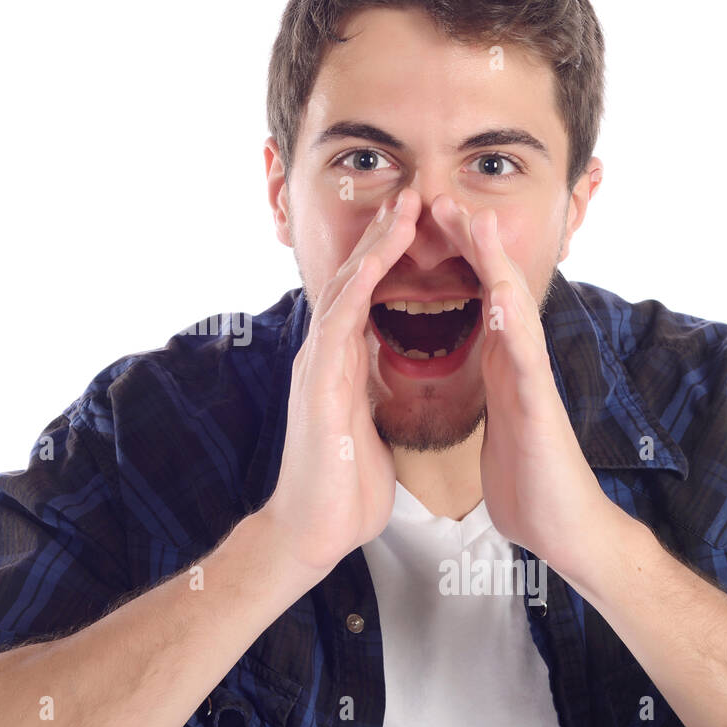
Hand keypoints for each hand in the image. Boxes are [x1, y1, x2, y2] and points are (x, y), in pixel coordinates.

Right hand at [262, 191, 419, 574]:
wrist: (313, 531)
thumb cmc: (343, 488)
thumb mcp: (364, 428)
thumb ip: (368, 395)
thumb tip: (381, 379)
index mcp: (340, 367)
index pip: (364, 299)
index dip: (386, 261)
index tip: (413, 227)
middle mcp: (324, 357)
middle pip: (353, 281)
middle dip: (381, 237)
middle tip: (409, 194)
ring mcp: (317, 366)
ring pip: (346, 289)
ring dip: (375, 245)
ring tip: (403, 207)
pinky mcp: (319, 383)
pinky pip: (342, 320)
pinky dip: (362, 283)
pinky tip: (382, 255)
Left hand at [429, 196, 612, 581]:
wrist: (560, 530)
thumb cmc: (527, 478)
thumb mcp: (495, 420)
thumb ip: (488, 384)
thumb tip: (476, 362)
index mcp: (500, 366)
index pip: (475, 300)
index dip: (451, 262)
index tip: (422, 224)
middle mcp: (519, 364)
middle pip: (495, 290)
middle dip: (472, 244)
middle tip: (443, 198)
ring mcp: (534, 383)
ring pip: (514, 312)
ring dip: (496, 265)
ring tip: (476, 222)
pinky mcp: (540, 412)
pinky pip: (527, 362)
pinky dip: (515, 326)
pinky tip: (503, 296)